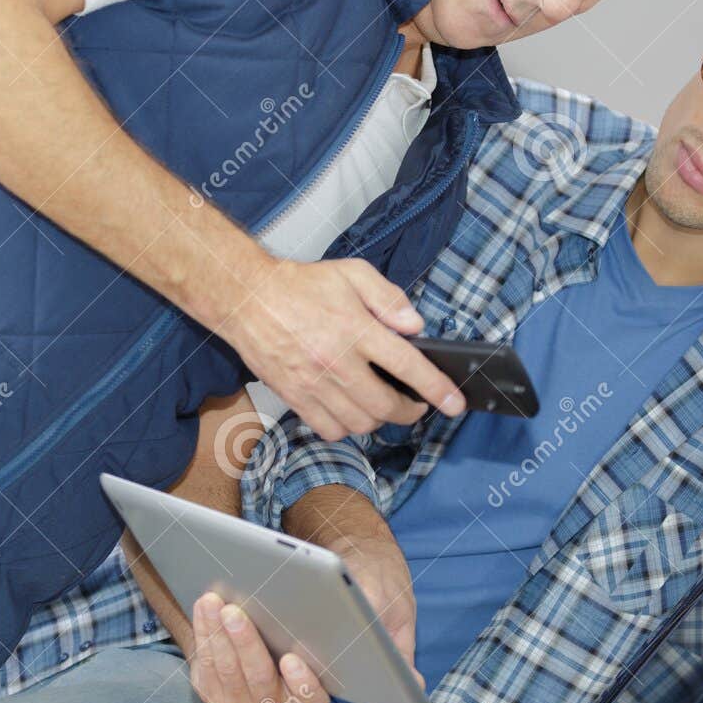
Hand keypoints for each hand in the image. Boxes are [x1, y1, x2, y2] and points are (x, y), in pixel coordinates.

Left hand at [186, 517, 422, 702]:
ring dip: (218, 638)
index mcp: (323, 693)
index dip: (301, 684)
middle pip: (261, 685)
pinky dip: (203, 635)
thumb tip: (413, 683)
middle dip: (247, 647)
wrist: (318, 580)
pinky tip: (204, 606)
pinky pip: (207, 668)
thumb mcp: (387, 612)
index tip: (293, 658)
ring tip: (216, 600)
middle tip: (236, 612)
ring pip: (229, 676)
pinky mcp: (219, 685)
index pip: (312, 700)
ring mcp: (247, 700)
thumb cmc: (363, 593)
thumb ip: (392, 643)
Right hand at [216, 257, 464, 439]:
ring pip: (360, 423)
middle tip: (416, 404)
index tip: (455, 404)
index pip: (408, 366)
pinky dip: (347, 428)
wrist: (247, 299)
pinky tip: (350, 411)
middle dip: (411, 411)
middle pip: (386, 406)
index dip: (437, 389)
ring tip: (382, 405)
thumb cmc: (300, 286)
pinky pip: (329, 429)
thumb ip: (389, 297)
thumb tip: (415, 325)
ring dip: (380, 420)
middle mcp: (336, 361)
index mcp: (355, 329)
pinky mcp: (295, 397)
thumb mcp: (352, 274)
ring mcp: (314, 384)